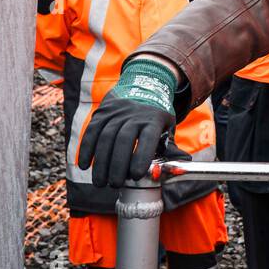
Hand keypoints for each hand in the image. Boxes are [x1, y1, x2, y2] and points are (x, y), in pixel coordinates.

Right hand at [77, 57, 177, 187]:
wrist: (143, 84)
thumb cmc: (156, 114)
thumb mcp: (168, 126)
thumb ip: (171, 146)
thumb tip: (184, 163)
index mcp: (154, 119)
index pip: (147, 138)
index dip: (141, 157)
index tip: (136, 175)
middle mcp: (134, 114)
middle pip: (123, 140)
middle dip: (118, 165)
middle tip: (115, 185)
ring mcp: (117, 112)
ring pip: (105, 137)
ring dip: (101, 162)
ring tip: (100, 182)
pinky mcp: (102, 112)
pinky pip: (92, 131)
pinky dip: (86, 148)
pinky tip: (84, 165)